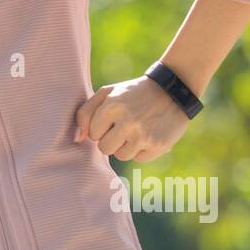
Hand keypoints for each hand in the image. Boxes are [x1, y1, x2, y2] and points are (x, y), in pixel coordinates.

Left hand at [72, 75, 189, 161]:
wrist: (172, 90)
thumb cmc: (132, 93)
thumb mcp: (107, 93)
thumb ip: (85, 113)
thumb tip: (77, 138)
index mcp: (112, 106)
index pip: (92, 134)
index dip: (101, 127)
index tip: (112, 118)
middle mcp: (127, 122)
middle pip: (104, 148)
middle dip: (111, 139)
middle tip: (123, 126)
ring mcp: (143, 136)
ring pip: (121, 155)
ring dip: (126, 146)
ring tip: (136, 129)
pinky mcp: (157, 146)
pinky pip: (139, 158)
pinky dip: (142, 149)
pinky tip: (149, 133)